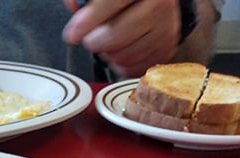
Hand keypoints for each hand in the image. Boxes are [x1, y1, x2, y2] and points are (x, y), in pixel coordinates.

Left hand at [62, 0, 180, 78]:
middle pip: (116, 36)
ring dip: (108, 54)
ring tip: (108, 41)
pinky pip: (133, 68)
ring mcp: (166, 28)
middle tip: (90, 39)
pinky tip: (119, 50)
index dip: (89, 21)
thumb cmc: (125, 0)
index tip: (72, 34)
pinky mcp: (166, 49)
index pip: (112, 3)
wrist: (156, 1)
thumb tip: (73, 5)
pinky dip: (120, 64)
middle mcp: (161, 4)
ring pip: (124, 56)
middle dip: (95, 42)